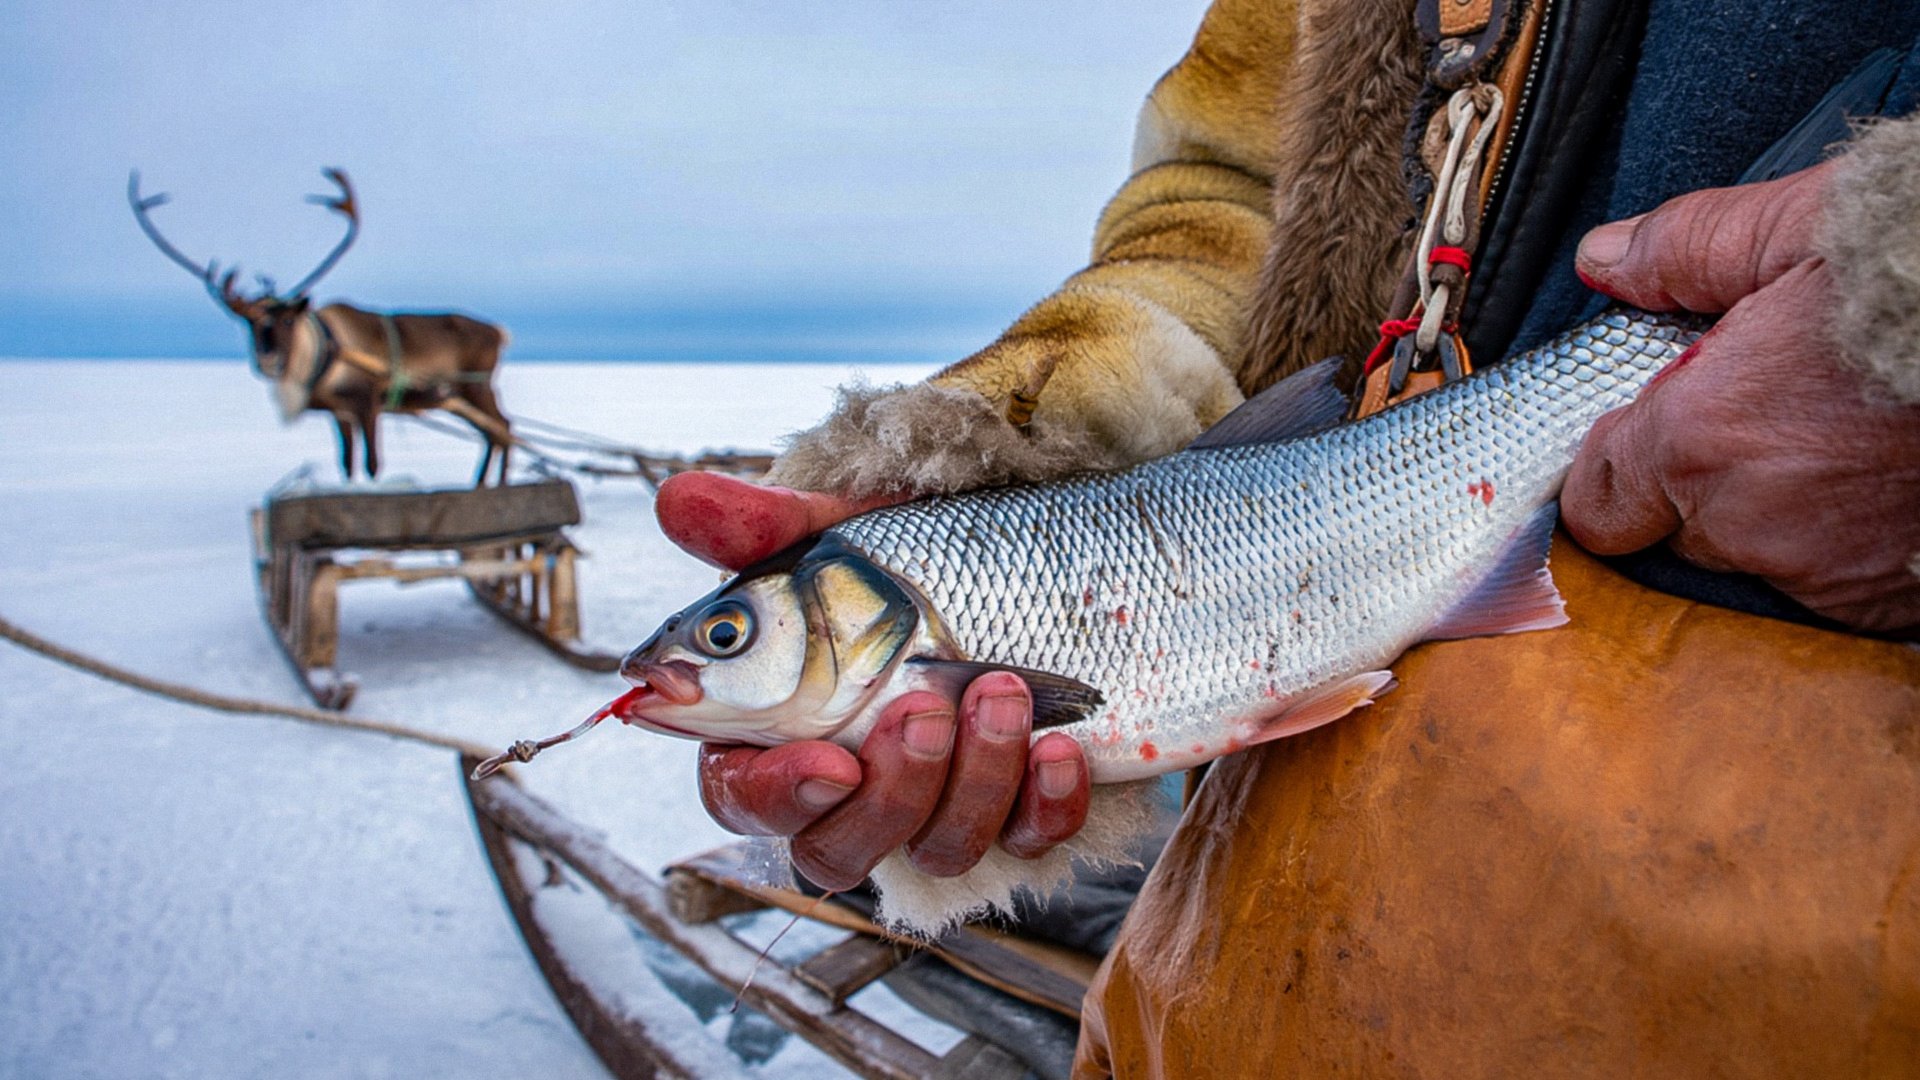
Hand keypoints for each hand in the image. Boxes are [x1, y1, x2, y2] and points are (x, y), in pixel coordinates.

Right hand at [656, 471, 1091, 887]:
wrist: (1025, 556)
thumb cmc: (908, 556)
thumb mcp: (841, 534)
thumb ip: (760, 525)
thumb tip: (674, 499)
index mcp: (778, 729)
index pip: (743, 795)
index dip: (777, 795)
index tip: (829, 761)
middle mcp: (853, 788)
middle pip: (839, 850)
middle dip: (892, 788)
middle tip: (924, 704)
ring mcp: (936, 809)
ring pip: (938, 850)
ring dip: (973, 780)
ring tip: (1001, 689)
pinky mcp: (1018, 812)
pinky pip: (1030, 843)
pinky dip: (1046, 803)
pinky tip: (1059, 745)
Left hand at [1565, 162, 1919, 632]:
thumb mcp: (1804, 224)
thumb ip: (1689, 248)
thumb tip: (1607, 258)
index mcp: (1698, 441)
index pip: (1597, 501)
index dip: (1618, 463)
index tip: (1656, 426)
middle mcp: (1753, 524)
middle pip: (1681, 532)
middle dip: (1706, 483)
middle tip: (1776, 413)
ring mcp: (1833, 573)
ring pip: (1768, 560)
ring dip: (1789, 514)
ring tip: (1851, 437)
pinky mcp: (1899, 599)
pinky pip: (1846, 586)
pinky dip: (1857, 542)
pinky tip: (1895, 476)